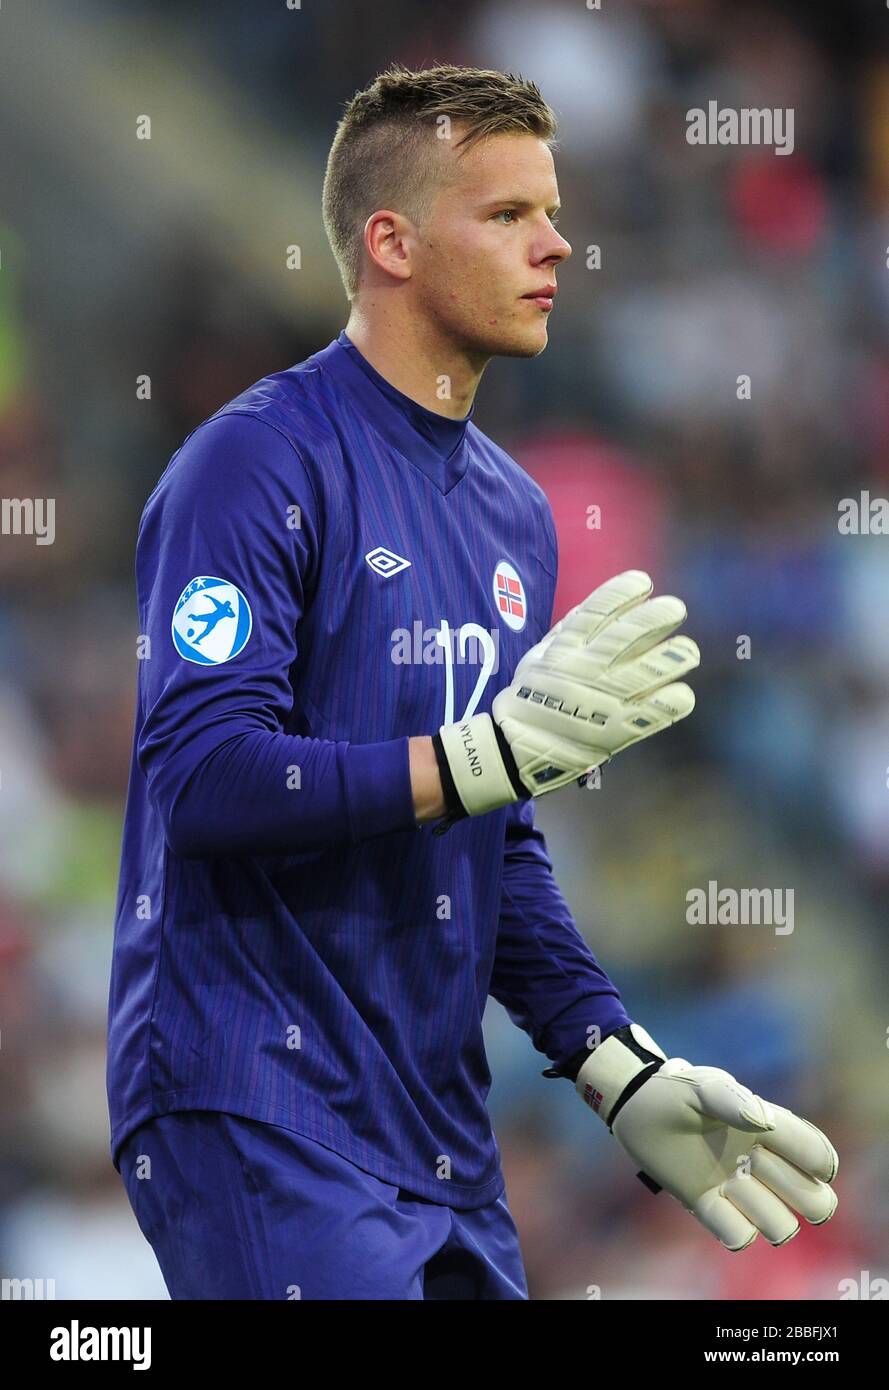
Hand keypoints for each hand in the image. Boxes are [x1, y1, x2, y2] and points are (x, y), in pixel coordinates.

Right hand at [432, 570, 698, 829]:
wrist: (512, 749)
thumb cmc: (531, 697)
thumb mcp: (540, 656)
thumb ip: (568, 630)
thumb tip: (599, 603)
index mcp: (564, 649)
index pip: (594, 612)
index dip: (620, 594)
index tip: (644, 582)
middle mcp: (583, 670)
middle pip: (624, 638)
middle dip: (653, 619)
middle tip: (677, 609)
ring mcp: (600, 701)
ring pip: (642, 674)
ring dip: (669, 660)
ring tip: (689, 651)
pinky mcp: (614, 732)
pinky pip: (648, 715)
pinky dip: (668, 704)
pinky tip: (682, 695)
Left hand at [576, 1024, 838, 1250]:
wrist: (634, 1106)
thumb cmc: (673, 1090)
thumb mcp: (700, 1087)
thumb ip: (731, 1100)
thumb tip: (763, 1122)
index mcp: (766, 1128)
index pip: (812, 1150)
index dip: (820, 1161)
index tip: (813, 1165)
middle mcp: (758, 1161)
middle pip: (809, 1197)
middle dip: (807, 1199)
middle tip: (772, 1181)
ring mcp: (734, 1185)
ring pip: (779, 1223)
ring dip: (767, 1216)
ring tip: (737, 1189)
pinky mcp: (706, 1204)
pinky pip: (737, 1233)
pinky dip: (735, 1230)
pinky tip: (715, 1204)